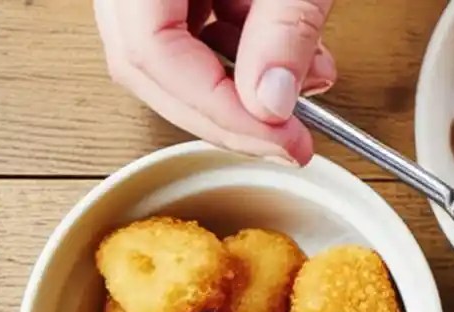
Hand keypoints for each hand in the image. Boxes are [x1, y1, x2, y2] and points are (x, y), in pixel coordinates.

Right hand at [94, 0, 335, 165]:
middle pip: (147, 65)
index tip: (284, 141)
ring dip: (241, 85)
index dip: (219, 109)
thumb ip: (283, 30)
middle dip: (228, 114)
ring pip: (167, 55)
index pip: (151, 53)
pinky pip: (187, 28)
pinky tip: (288, 54)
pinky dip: (242, 52)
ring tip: (305, 79)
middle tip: (290, 141)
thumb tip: (270, 105)